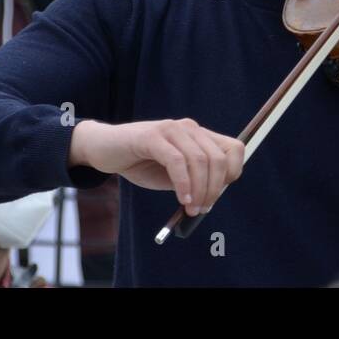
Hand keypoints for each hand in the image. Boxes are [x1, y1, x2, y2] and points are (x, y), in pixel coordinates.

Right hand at [71, 119, 244, 216]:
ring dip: (199, 190)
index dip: (233, 172)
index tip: (219, 195)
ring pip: (199, 161)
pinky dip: (183, 184)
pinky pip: (177, 161)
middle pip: (218, 158)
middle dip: (214, 189)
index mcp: (198, 135)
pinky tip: (181, 200)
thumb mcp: (173, 174)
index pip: (234, 148)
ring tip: (190, 209)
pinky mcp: (152, 136)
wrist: (103, 149)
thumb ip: (193, 180)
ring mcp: (171, 129)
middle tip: (202, 210)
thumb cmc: (140, 163)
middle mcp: (189, 128)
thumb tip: (212, 197)